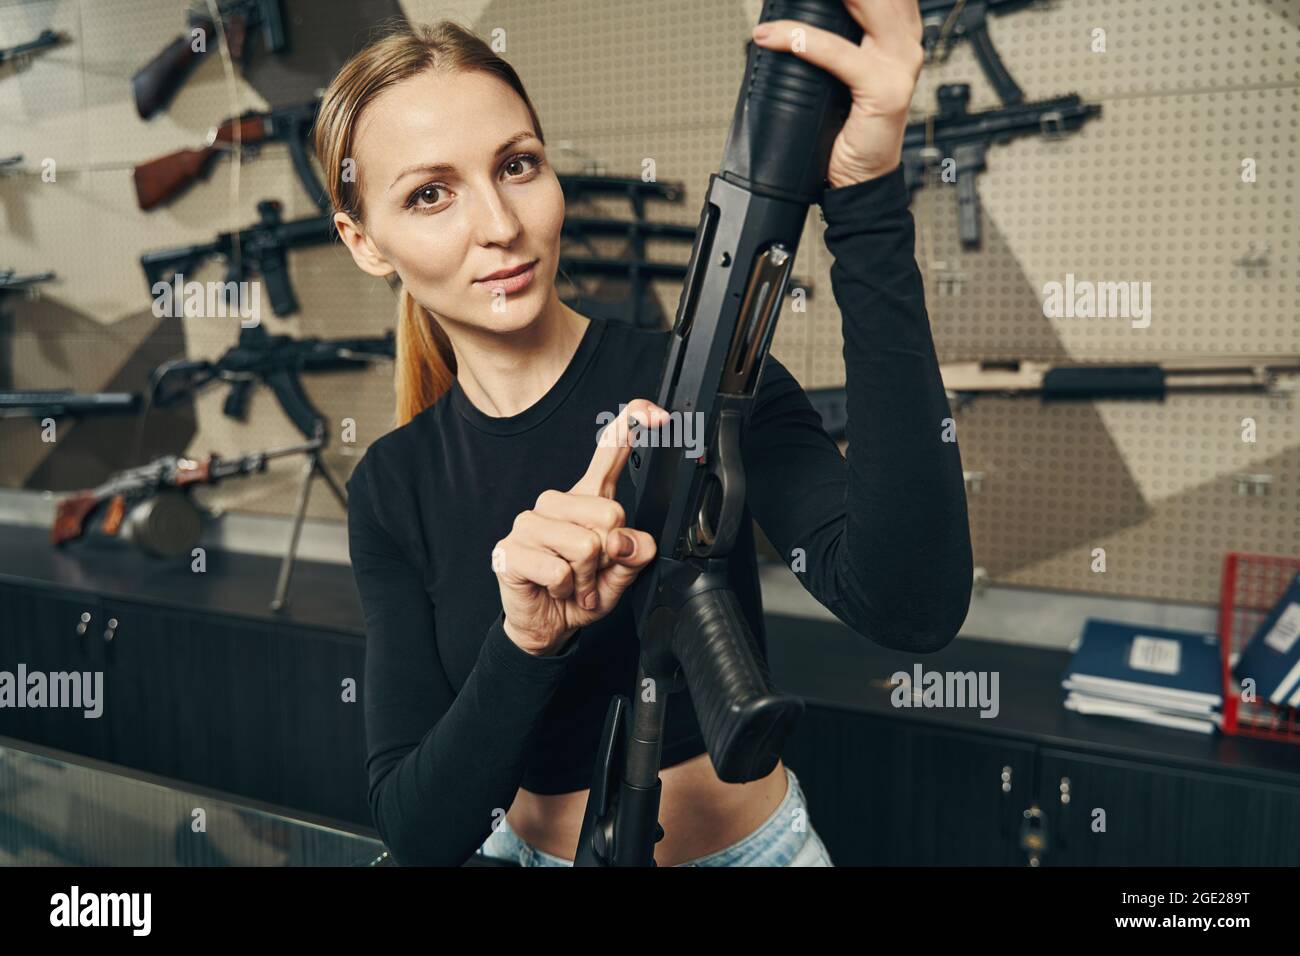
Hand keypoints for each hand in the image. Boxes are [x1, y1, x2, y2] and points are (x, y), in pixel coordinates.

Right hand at [493, 399, 669, 655]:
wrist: (548, 624)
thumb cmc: (582, 593)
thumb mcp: (622, 575)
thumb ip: (635, 553)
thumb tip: (626, 539)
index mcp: (588, 499)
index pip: (609, 453)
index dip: (631, 427)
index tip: (654, 412)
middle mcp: (557, 502)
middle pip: (609, 512)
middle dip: (610, 556)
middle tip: (595, 575)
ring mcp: (530, 523)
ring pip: (584, 545)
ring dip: (587, 578)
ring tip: (575, 584)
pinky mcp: (511, 549)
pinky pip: (559, 571)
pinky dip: (566, 590)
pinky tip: (555, 590)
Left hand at [751, 0, 923, 187]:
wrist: (860, 180)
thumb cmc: (851, 133)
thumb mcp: (845, 76)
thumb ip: (833, 45)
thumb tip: (795, 20)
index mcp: (900, 36)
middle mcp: (906, 45)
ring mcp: (900, 65)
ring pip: (865, 7)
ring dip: (818, 2)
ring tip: (782, 6)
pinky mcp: (884, 89)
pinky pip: (836, 53)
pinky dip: (800, 41)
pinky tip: (774, 37)